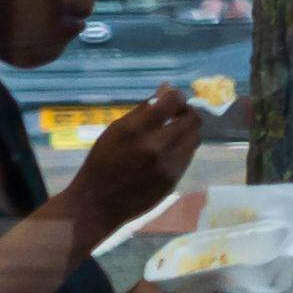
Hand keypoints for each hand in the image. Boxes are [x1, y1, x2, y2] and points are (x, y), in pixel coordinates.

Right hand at [59, 92, 208, 249]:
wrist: (97, 204)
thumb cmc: (101, 163)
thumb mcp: (114, 131)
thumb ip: (143, 110)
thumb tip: (167, 89)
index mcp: (135, 130)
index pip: (173, 101)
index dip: (177, 95)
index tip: (173, 98)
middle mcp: (155, 146)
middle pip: (193, 119)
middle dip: (187, 113)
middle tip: (176, 115)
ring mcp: (167, 165)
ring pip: (194, 138)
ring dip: (186, 132)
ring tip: (171, 134)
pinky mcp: (174, 180)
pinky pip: (188, 157)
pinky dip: (181, 150)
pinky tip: (167, 153)